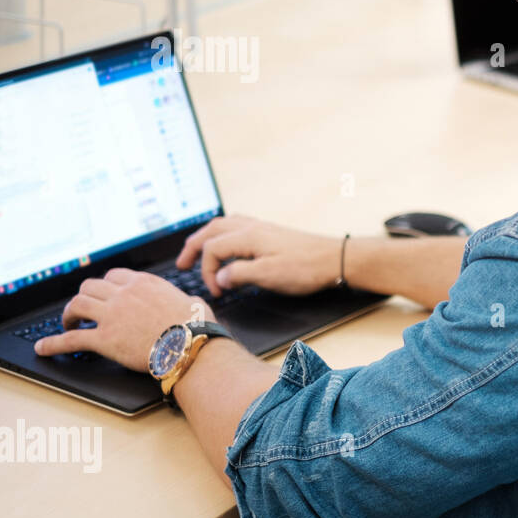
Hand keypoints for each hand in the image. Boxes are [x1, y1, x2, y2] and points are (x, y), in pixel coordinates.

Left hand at [33, 269, 214, 372]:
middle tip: (84, 309)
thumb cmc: (198, 327)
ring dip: (69, 313)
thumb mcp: (194, 302)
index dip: (106, 286)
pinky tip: (43, 348)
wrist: (192, 346)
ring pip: (77, 304)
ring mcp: (111, 315)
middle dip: (84, 297)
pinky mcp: (104, 339)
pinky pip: (71, 339)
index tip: (105, 295)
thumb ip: (184, 298)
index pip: (114, 276)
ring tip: (68, 323)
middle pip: (91, 286)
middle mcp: (124, 294)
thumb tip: (191, 302)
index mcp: (144, 283)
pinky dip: (53, 343)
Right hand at [175, 215, 340, 297]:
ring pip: (224, 225)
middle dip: (193, 246)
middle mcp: (252, 227)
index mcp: (248, 236)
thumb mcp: (268, 276)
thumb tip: (219, 277)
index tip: (216, 292)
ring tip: (197, 251)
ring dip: (207, 237)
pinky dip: (224, 234)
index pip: (212, 249)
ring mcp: (262, 228)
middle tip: (181, 264)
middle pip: (211, 230)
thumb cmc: (306, 268)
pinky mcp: (272, 233)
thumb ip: (239, 274)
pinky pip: (238, 227)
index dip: (207, 271)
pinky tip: (227, 244)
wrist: (336, 259)